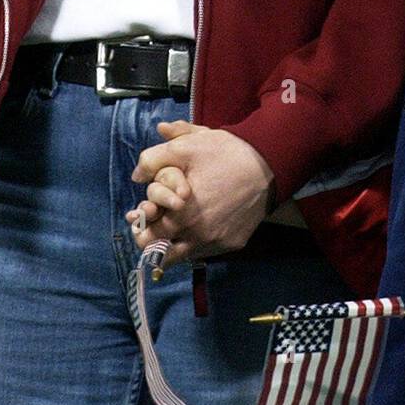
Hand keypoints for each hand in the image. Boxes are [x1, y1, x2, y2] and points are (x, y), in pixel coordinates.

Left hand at [125, 121, 273, 266]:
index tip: (139, 218)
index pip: (146, 238)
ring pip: (185, 256)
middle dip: (153, 238)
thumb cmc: (224, 154)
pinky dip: (199, 242)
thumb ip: (153, 159)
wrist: (267, 164)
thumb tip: (136, 175)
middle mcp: (198, 236)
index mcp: (181, 215)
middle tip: (154, 223)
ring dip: (176, 244)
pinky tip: (200, 223)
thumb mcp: (185, 148)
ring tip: (176, 225)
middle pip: (162, 254)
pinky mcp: (233, 244)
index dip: (139, 227)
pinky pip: (208, 250)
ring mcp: (217, 243)